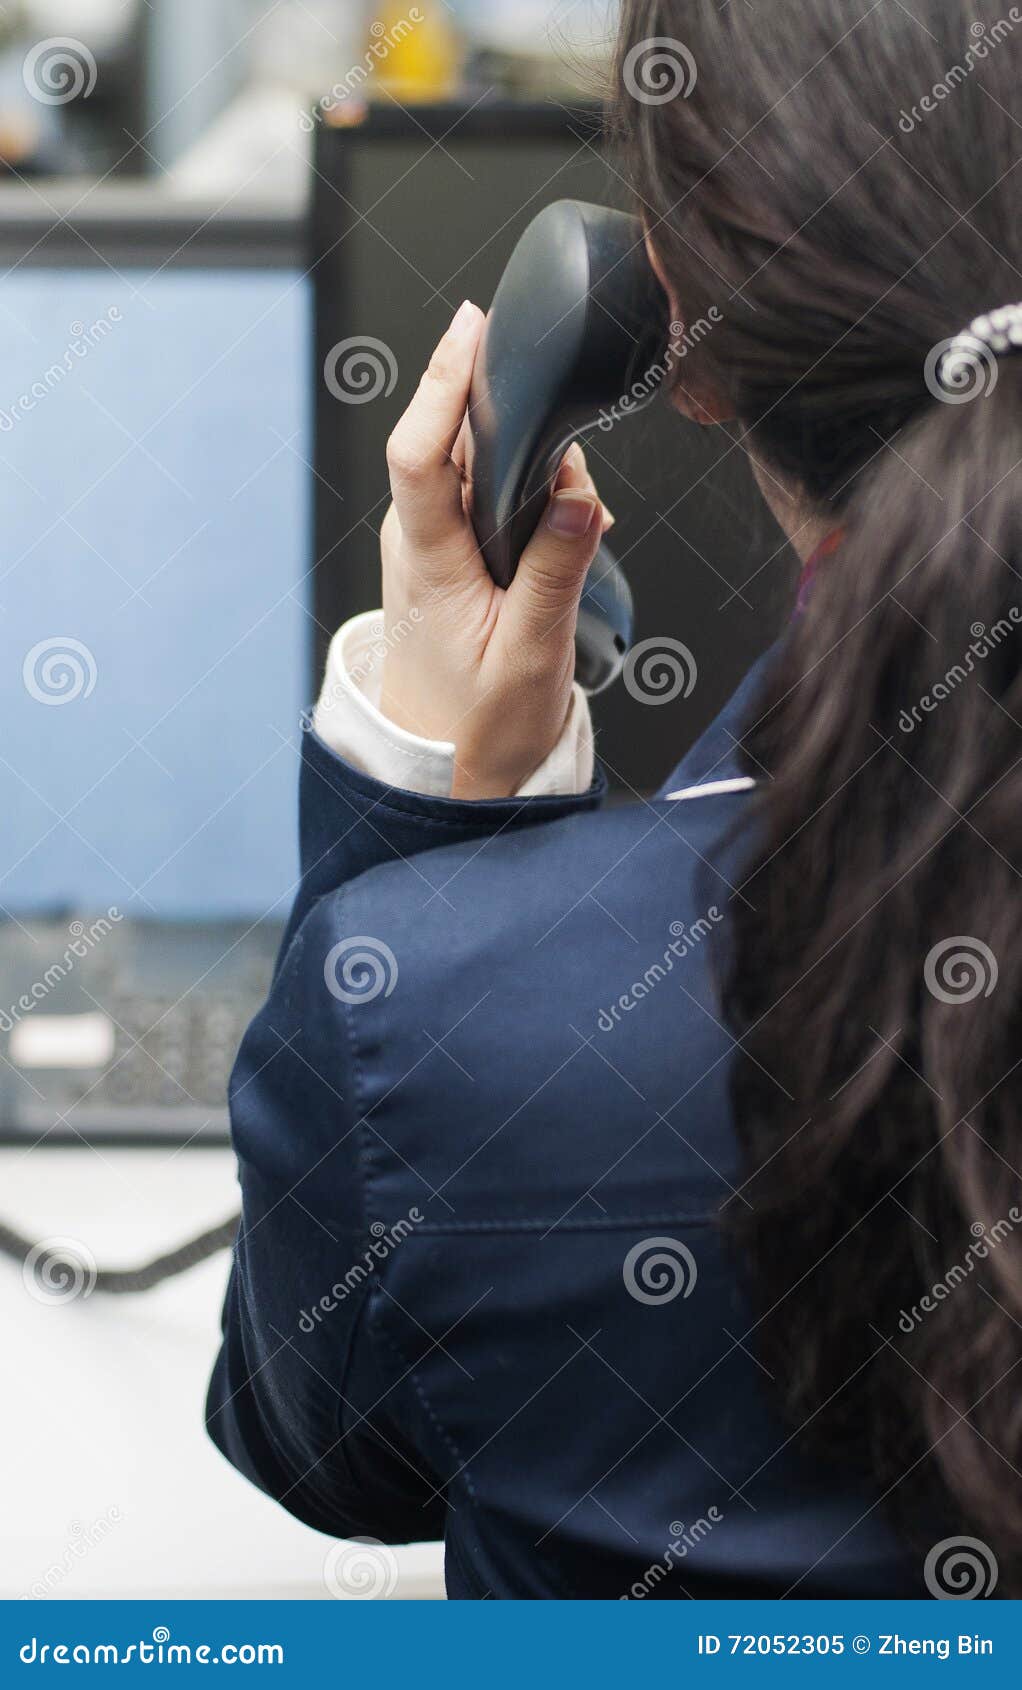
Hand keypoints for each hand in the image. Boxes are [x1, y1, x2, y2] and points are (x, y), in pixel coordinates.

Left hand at [378, 300, 610, 799]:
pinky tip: (560, 523)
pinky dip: (526, 491)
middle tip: (568, 439)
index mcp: (429, 562)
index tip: (472, 328)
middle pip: (455, 442)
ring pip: (477, 467)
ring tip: (570, 516)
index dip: (441, 384)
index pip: (419, 453)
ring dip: (528, 463)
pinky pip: (485, 496)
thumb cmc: (478, 726)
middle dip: (511, 415)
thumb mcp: (530, 655)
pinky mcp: (449, 556)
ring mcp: (430, 547)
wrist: (446, 773)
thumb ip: (556, 570)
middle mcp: (419, 542)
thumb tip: (578, 496)